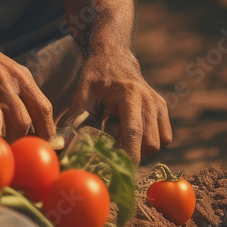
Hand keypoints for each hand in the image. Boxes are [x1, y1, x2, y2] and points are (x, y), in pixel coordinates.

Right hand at [0, 15, 55, 140]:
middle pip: (38, 116)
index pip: (45, 107)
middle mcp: (16, 77)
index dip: (47, 130)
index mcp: (21, 74)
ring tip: (3, 150)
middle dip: (34, 139)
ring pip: (21, 119)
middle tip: (21, 154)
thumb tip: (3, 115)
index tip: (39, 147)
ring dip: (14, 139)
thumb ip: (1, 89)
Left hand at [67, 49, 171, 164]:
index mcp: (129, 94)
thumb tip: (62, 145)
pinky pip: (164, 138)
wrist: (114, 57)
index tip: (118, 170)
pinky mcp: (163, 110)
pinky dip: (149, 143)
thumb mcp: (82, 93)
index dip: (128, 154)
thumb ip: (75, 119)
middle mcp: (149, 100)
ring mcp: (159, 105)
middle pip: (150, 143)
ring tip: (120, 140)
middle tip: (113, 155)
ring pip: (159, 143)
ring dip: (142, 150)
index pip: (134, 132)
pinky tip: (131, 134)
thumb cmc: (96, 75)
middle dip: (134, 155)